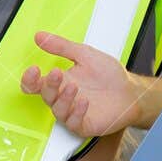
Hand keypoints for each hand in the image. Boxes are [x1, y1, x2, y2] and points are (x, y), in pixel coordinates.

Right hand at [21, 32, 137, 137]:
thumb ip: (61, 46)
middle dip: (50, 85)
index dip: (30, 79)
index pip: (35, 84)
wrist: (131, 91)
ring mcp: (73, 112)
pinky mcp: (84, 124)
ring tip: (73, 87)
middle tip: (58, 73)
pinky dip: (77, 113)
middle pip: (46, 96)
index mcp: (60, 82)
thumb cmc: (109, 75)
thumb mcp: (85, 54)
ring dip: (63, 99)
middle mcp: (63, 98)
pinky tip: (84, 102)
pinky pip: (73, 123)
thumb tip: (39, 36)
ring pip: (57, 111)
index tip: (34, 69)